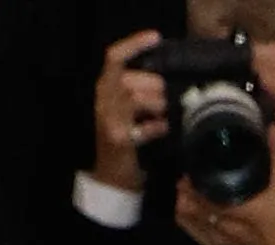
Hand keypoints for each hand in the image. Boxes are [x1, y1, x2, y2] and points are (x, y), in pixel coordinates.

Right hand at [92, 28, 167, 195]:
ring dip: (157, 103)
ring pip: (133, 98)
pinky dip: (157, 128)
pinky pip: (141, 129)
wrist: (112, 177)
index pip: (114, 57)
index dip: (134, 44)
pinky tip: (165, 129)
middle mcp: (103, 100)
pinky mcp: (120, 140)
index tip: (155, 37)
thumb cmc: (126, 140)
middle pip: (127, 78)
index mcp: (105, 88)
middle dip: (153, 84)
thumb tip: (169, 79)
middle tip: (170, 94)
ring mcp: (110, 121)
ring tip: (169, 111)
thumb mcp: (127, 110)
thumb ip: (140, 93)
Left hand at [175, 150, 274, 244]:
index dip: (194, 172)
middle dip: (186, 183)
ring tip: (189, 188)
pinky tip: (189, 206)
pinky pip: (189, 229)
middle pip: (189, 198)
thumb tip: (271, 129)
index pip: (203, 186)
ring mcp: (217, 236)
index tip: (195, 160)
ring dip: (183, 198)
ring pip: (185, 213)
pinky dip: (184, 215)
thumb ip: (274, 158)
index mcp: (240, 206)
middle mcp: (224, 222)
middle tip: (191, 173)